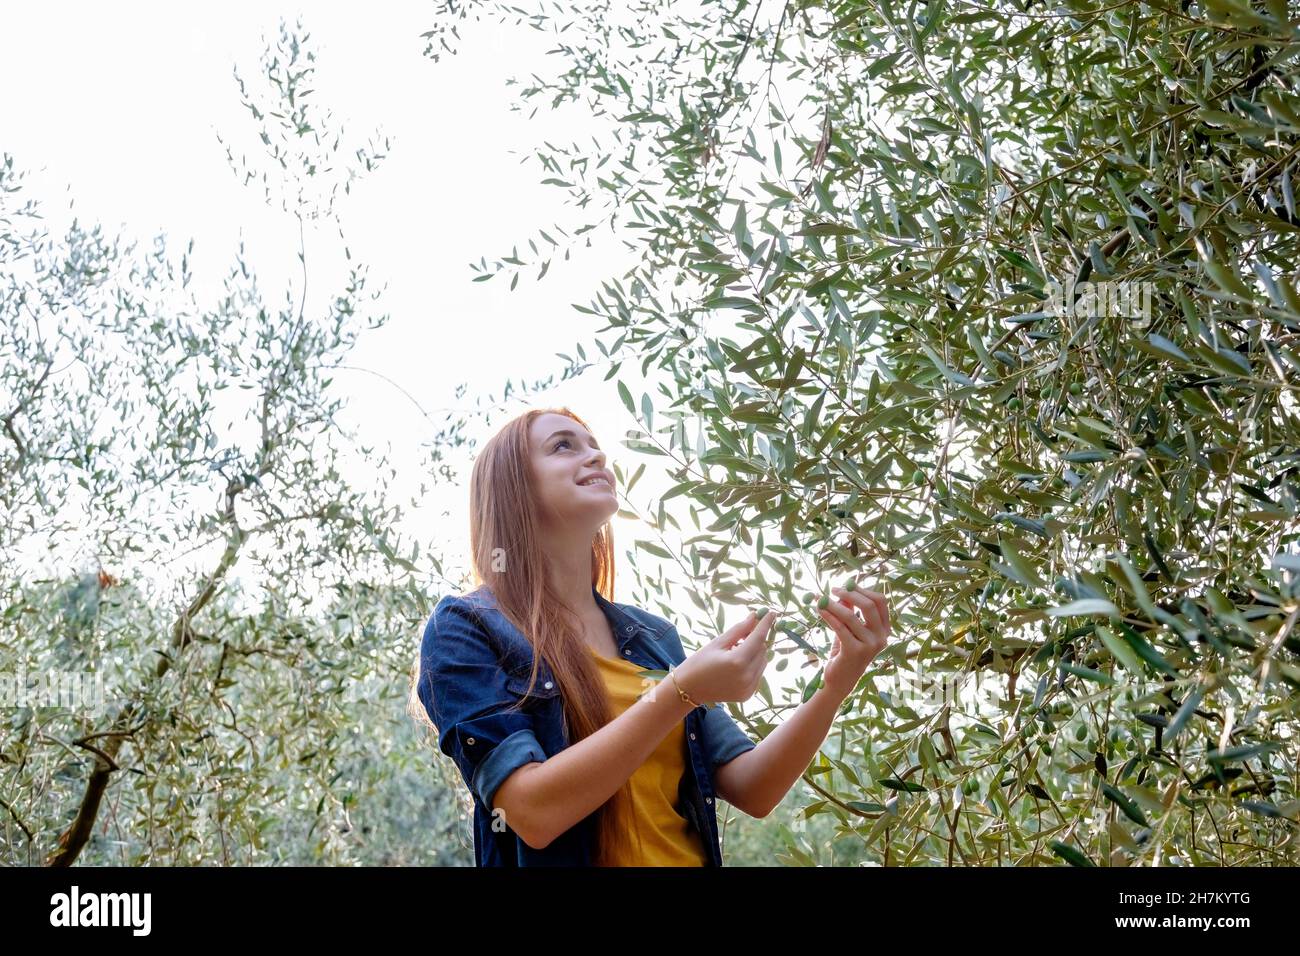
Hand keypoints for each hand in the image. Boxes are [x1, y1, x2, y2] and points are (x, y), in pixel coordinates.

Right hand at [673, 610, 777, 705]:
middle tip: (744, 633)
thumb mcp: (717, 643)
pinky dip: (752, 665)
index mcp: (737, 661)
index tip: (772, 612)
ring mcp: (748, 688)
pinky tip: (737, 665)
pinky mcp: (748, 695)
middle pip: (762, 650)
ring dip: (755, 653)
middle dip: (756, 639)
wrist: (688, 690)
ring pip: (762, 662)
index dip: (766, 624)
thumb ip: (739, 630)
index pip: (758, 638)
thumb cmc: (698, 663)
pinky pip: (757, 674)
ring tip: (736, 651)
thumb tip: (754, 617)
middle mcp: (746, 676)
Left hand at [817, 584, 890, 698]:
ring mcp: (870, 646)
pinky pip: (840, 627)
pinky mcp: (855, 652)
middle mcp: (881, 638)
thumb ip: (850, 610)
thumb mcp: (850, 628)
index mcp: (884, 630)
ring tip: (820, 599)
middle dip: (850, 593)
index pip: (880, 601)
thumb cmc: (845, 651)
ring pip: (851, 616)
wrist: (840, 680)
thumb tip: (843, 590)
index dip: (863, 590)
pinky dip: (828, 615)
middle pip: (869, 605)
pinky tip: (819, 610)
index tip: (846, 585)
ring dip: (833, 604)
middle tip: (833, 589)